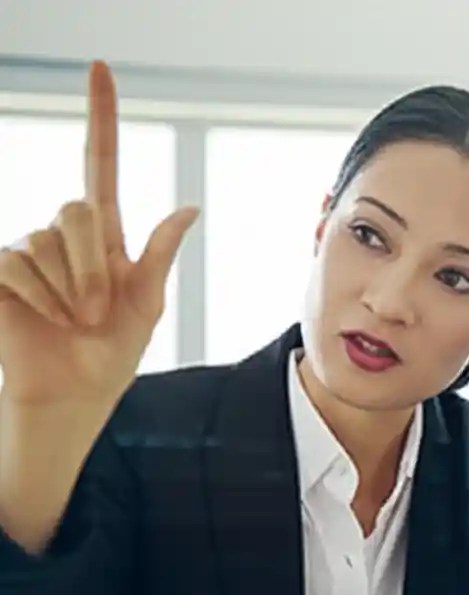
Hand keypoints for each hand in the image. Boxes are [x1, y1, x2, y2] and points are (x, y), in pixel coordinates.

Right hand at [0, 60, 198, 406]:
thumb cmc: (112, 352)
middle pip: (77, 210)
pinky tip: (43, 317)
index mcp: (105, 234)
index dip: (100, 116)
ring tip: (72, 319)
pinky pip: (15, 262)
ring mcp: (27, 249)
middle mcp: (63, 233)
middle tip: (97, 310)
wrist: (73, 392)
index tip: (100, 67)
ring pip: (46, 240)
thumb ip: (159, 253)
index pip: (99, 161)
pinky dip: (38, 295)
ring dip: (67, 289)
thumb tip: (189, 207)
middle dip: (92, 265)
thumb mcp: (147, 304)